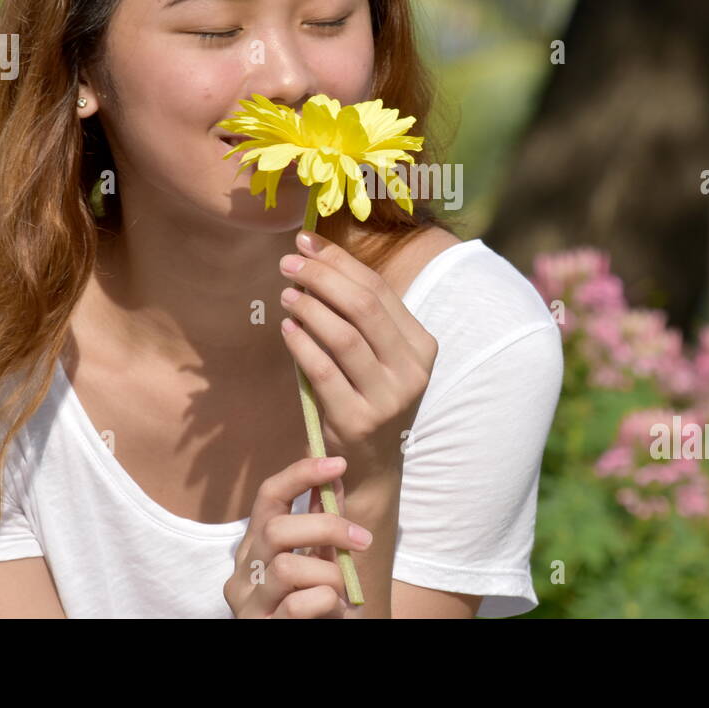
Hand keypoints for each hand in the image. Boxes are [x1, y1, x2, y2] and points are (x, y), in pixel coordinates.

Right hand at [223, 456, 370, 618]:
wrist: (317, 642)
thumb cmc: (321, 606)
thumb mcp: (325, 558)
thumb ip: (324, 520)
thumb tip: (334, 472)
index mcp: (256, 547)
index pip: (267, 496)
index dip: (300, 473)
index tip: (338, 462)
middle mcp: (243, 573)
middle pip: (276, 529)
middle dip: (327, 527)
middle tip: (362, 540)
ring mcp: (247, 604)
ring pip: (287, 567)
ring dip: (329, 574)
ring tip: (341, 590)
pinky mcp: (261, 628)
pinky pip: (298, 603)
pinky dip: (326, 601)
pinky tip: (333, 610)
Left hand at [279, 229, 438, 481]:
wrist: (372, 465)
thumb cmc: (368, 397)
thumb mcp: (378, 356)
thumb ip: (360, 317)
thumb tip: (316, 261)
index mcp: (422, 346)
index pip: (379, 290)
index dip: (340, 261)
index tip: (305, 243)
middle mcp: (412, 370)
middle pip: (363, 307)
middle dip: (322, 277)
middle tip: (289, 264)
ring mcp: (388, 398)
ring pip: (344, 336)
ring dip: (309, 308)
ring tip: (286, 294)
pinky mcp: (358, 421)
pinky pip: (324, 371)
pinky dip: (301, 344)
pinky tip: (286, 328)